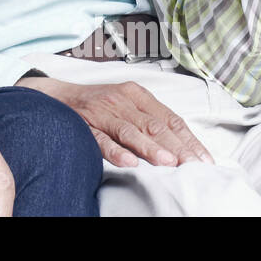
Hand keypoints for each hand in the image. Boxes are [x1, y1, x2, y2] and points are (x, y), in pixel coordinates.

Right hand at [18, 75, 211, 167]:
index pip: (169, 118)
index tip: (203, 159)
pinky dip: (115, 151)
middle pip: (154, 125)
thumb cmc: (98, 103)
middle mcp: (122, 101)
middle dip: (176, 147)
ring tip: (168, 162)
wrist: (58, 96)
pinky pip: (101, 139)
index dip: (188, 139)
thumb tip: (181, 146)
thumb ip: (149, 119)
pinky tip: (128, 162)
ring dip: (150, 148)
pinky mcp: (85, 125)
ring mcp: (103, 112)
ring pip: (131, 131)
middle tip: (193, 165)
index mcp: (137, 94)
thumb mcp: (126, 103)